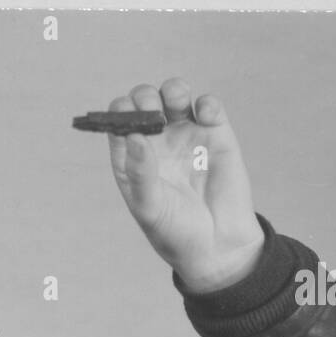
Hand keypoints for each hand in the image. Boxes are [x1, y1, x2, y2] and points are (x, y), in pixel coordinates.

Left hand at [107, 78, 264, 292]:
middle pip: (144, 100)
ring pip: (175, 95)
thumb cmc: (175, 233)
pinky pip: (209, 106)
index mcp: (132, 157)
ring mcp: (185, 135)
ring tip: (176, 104)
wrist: (217, 246)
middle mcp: (156, 142)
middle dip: (145, 97)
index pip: (118, 120)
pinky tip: (206, 116)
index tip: (131, 121)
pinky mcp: (216, 135)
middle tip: (153, 111)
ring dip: (173, 90)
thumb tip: (134, 136)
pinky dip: (207, 103)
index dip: (121, 113)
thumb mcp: (151, 208)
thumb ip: (141, 174)